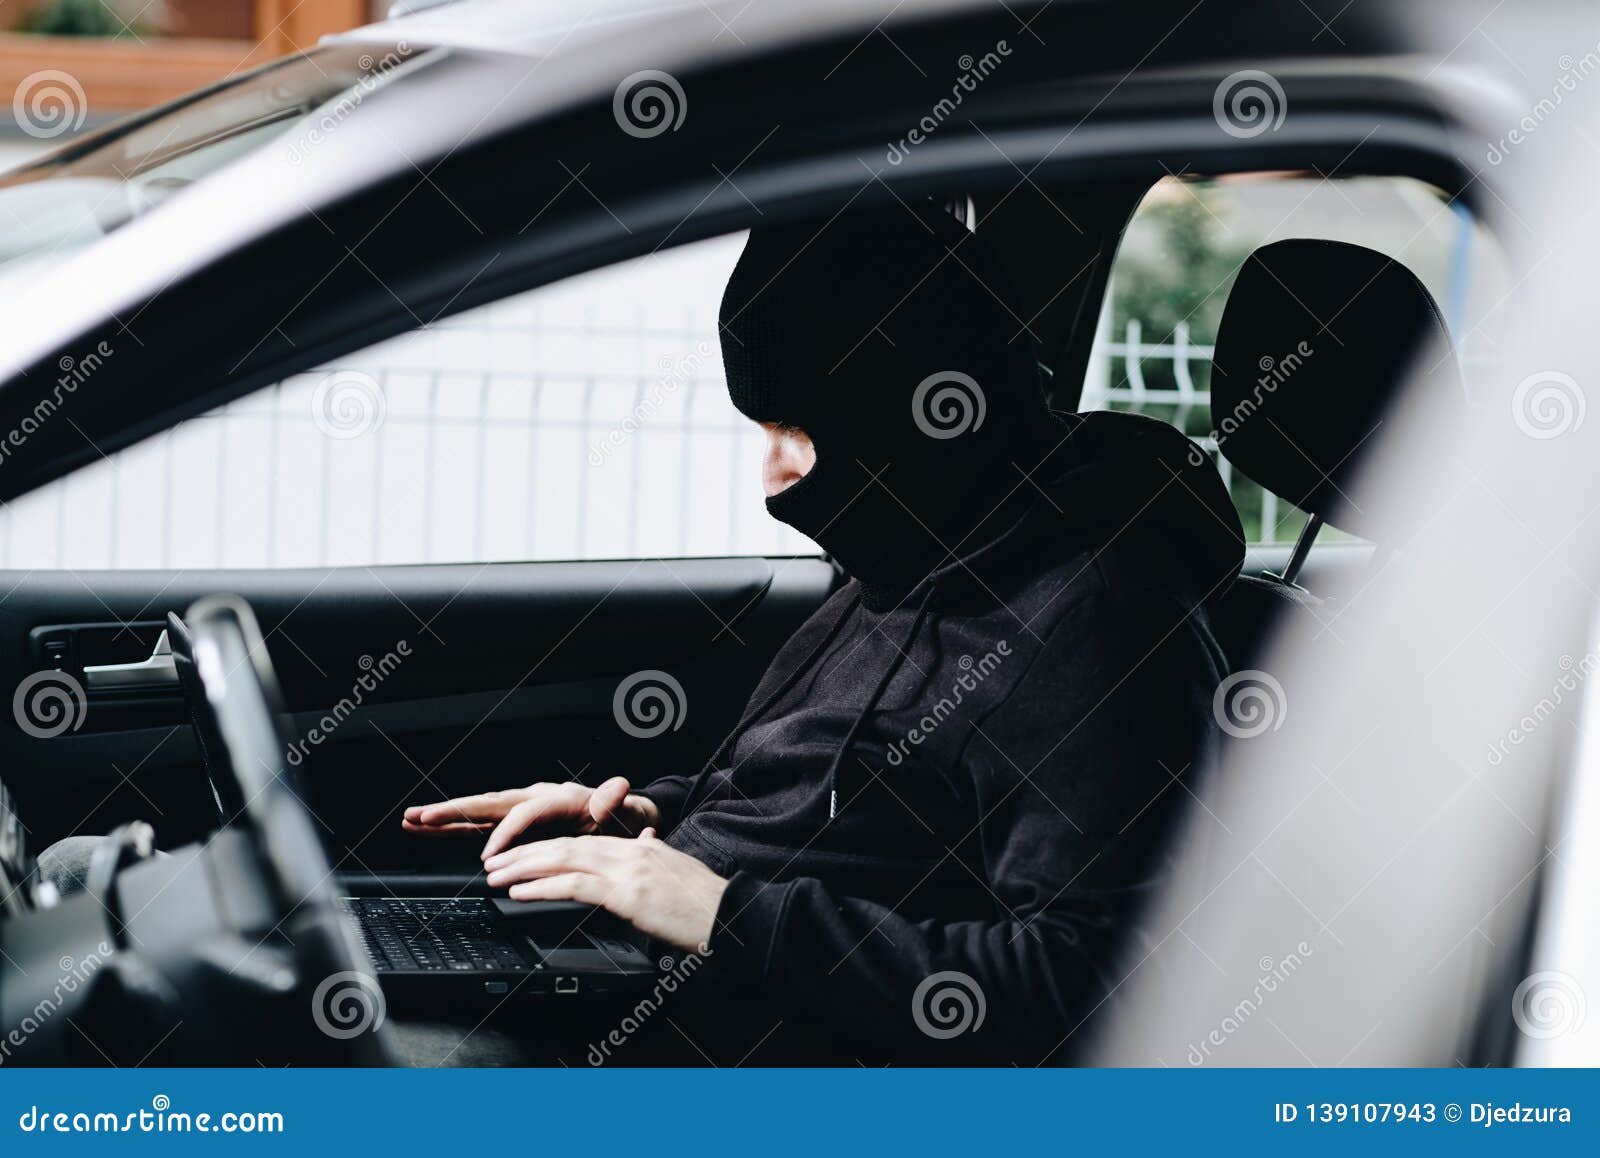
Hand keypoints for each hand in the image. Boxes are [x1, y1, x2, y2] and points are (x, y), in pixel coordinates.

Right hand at [401, 776, 660, 859]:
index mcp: (556, 797)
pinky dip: (451, 828)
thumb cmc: (621, 817)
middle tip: (421, 816)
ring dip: (443, 818)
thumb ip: (614, 801)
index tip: (488, 859)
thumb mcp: (622, 810)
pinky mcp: (512, 826)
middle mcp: (533, 800)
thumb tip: (617, 787)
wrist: (623, 818)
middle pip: (489, 805)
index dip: (505, 835)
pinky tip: (424, 828)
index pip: (523, 813)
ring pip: (477, 814)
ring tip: (411, 819)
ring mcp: (520, 813)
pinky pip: (478, 827)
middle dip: (454, 811)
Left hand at [483, 828, 728, 951]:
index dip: (547, 848)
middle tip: (494, 863)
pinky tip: (521, 892)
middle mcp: (630, 851)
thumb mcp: (677, 871)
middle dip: (525, 853)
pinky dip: (542, 887)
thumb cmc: (707, 903)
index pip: (583, 841)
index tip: (522, 856)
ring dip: (524, 867)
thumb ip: (656, 856)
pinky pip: (574, 886)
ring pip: (564, 859)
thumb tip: (647, 843)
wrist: (730, 914)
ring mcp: (627, 870)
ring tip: (497, 876)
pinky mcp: (626, 893)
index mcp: (640, 847)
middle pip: (566, 845)